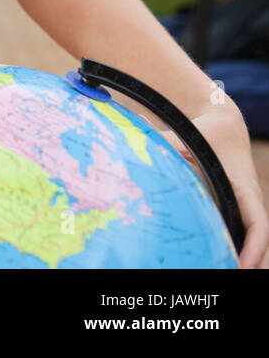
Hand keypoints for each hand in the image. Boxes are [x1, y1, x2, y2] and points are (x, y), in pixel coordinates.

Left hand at [158, 103, 266, 267]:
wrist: (222, 123)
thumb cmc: (207, 132)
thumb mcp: (189, 137)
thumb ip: (167, 146)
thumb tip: (143, 151)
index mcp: (245, 189)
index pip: (259, 225)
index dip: (254, 247)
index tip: (243, 265)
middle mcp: (249, 201)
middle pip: (259, 240)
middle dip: (252, 262)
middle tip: (232, 276)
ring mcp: (244, 206)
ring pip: (252, 238)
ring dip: (245, 258)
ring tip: (225, 272)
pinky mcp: (236, 207)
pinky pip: (241, 231)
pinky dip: (235, 248)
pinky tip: (219, 261)